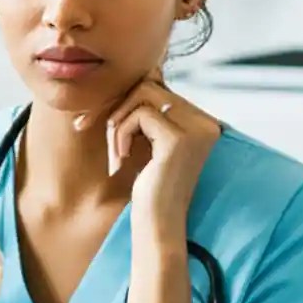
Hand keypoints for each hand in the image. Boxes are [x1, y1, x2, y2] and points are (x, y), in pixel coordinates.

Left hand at [85, 70, 221, 243]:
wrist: (157, 227)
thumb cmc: (149, 190)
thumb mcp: (148, 145)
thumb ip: (147, 114)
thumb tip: (136, 75)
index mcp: (203, 123)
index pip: (160, 88)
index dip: (126, 99)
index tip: (99, 121)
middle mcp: (206, 123)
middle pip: (150, 85)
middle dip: (117, 106)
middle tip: (96, 131)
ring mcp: (196, 130)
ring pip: (143, 94)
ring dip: (118, 121)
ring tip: (117, 152)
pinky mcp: (178, 139)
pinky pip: (138, 114)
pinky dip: (121, 133)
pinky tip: (121, 159)